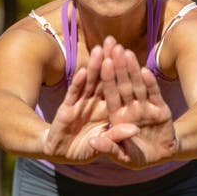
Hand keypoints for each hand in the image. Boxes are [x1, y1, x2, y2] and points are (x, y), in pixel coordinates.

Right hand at [43, 45, 137, 163]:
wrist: (61, 154)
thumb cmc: (84, 149)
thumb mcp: (104, 145)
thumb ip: (117, 137)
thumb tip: (135, 130)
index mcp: (107, 110)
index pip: (116, 88)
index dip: (122, 72)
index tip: (129, 55)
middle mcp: (94, 103)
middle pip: (103, 79)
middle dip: (108, 60)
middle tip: (113, 41)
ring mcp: (80, 104)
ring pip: (89, 82)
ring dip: (93, 66)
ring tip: (99, 50)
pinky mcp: (66, 109)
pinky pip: (73, 94)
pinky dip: (78, 84)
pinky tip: (83, 72)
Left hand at [89, 39, 178, 168]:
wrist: (163, 156)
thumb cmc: (139, 157)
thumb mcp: (123, 156)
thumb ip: (108, 147)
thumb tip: (92, 142)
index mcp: (117, 116)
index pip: (110, 95)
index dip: (106, 79)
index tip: (102, 63)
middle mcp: (130, 108)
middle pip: (122, 85)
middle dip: (118, 66)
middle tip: (112, 46)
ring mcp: (145, 106)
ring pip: (137, 85)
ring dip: (132, 69)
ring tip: (126, 52)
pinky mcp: (160, 108)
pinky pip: (154, 94)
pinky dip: (150, 84)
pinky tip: (144, 71)